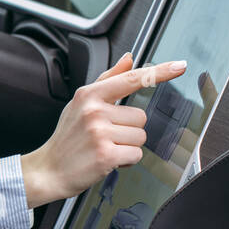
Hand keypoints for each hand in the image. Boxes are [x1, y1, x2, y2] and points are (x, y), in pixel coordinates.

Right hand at [20, 52, 186, 207]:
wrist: (48, 170)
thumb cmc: (67, 138)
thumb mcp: (80, 103)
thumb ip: (108, 79)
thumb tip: (128, 58)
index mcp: (89, 95)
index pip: (131, 79)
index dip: (159, 72)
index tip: (179, 66)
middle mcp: (94, 111)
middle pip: (140, 116)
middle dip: (129, 130)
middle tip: (106, 136)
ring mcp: (99, 132)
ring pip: (140, 137)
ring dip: (128, 146)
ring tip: (106, 148)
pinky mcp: (106, 155)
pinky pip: (136, 154)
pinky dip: (127, 161)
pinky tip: (108, 161)